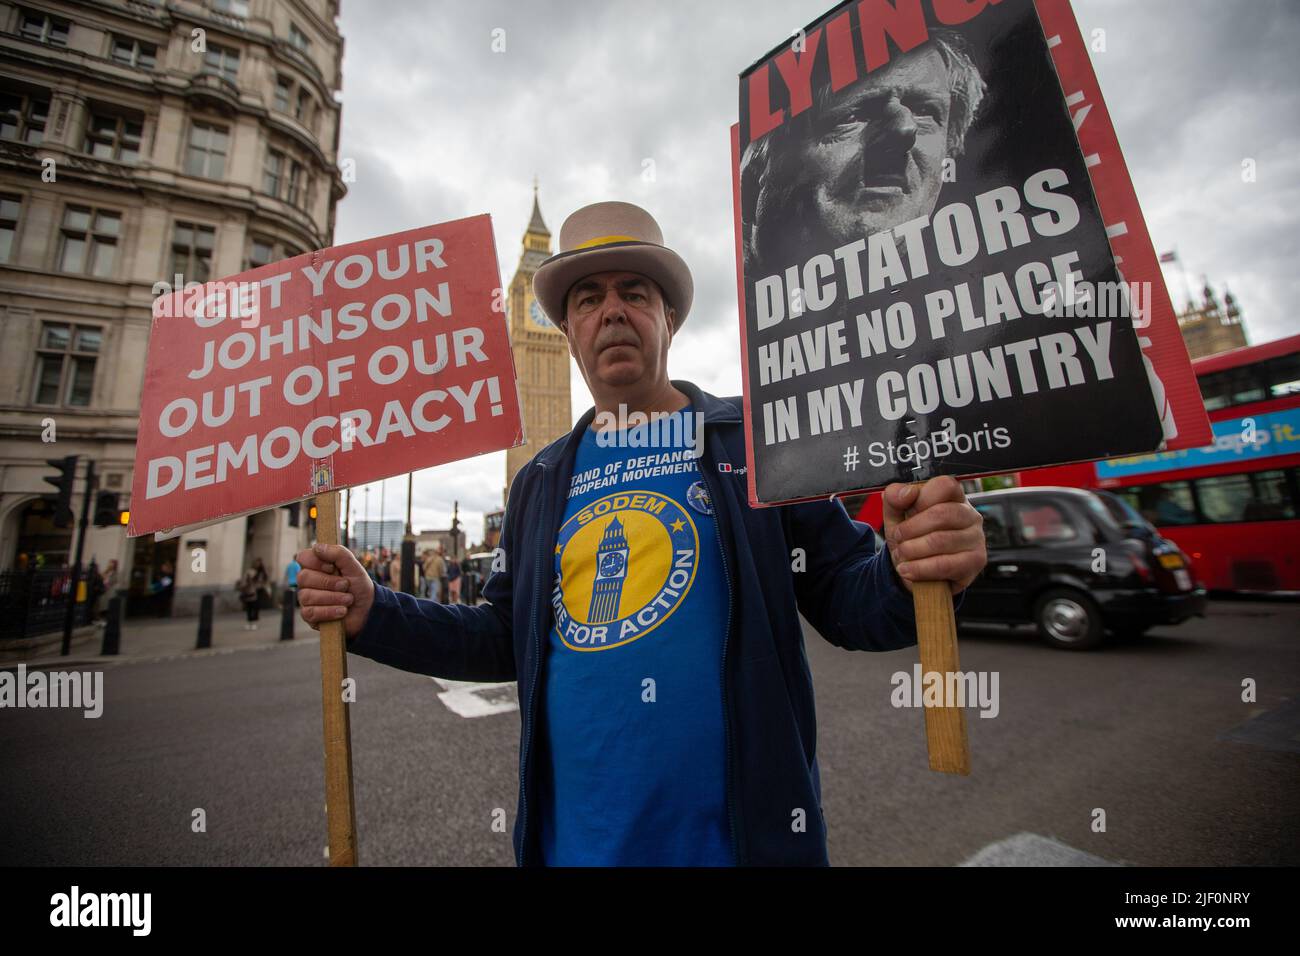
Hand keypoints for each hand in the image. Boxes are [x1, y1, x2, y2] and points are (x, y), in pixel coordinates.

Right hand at [295, 543, 375, 636]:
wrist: (367, 608)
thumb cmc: (358, 585)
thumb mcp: (354, 567)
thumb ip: (339, 553)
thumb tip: (317, 547)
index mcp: (316, 566)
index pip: (302, 557)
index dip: (316, 562)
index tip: (333, 567)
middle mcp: (308, 581)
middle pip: (303, 577)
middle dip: (329, 582)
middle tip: (346, 585)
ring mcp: (306, 598)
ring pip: (307, 596)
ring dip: (333, 598)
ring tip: (348, 600)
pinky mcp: (309, 615)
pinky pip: (310, 612)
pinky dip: (329, 611)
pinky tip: (341, 611)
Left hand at [881, 477, 985, 594]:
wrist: (917, 572)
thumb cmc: (911, 539)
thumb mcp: (896, 516)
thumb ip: (895, 498)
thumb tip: (907, 492)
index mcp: (953, 497)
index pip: (945, 485)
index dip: (921, 499)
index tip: (906, 513)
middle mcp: (969, 514)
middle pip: (941, 514)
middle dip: (911, 529)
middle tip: (899, 539)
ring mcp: (976, 537)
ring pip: (940, 540)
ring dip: (912, 550)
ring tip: (902, 555)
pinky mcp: (976, 561)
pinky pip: (945, 564)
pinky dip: (920, 569)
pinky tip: (908, 570)